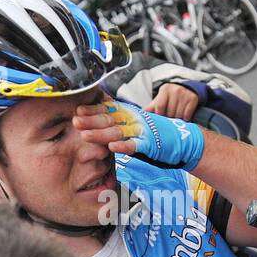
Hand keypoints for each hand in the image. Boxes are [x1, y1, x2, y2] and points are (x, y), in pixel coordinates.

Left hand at [74, 99, 205, 169]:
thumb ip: (116, 118)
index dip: (92, 110)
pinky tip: (113, 147)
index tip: (77, 110)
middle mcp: (133, 119)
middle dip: (91, 120)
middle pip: (109, 119)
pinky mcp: (150, 144)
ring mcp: (141, 131)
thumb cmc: (153, 133)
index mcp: (127, 113)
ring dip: (101, 134)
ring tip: (86, 135)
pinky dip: (124, 146)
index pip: (107, 109)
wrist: (181, 139)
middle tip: (75, 121)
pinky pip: (135, 145)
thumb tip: (95, 112)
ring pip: (118, 132)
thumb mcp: (133, 121)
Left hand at [144, 82, 199, 120]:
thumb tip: (138, 116)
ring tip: (175, 119)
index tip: (161, 119)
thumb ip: (150, 108)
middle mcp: (175, 90)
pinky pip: (187, 115)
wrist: (186, 89)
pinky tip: (183, 118)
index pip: (160, 106)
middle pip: (170, 112)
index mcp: (164, 90)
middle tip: (169, 120)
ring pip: (179, 115)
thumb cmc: (169, 97)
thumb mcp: (159, 99)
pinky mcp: (193, 99)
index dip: (160, 115)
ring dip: (177, 120)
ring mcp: (185, 94)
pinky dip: (185, 119)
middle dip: (169, 119)